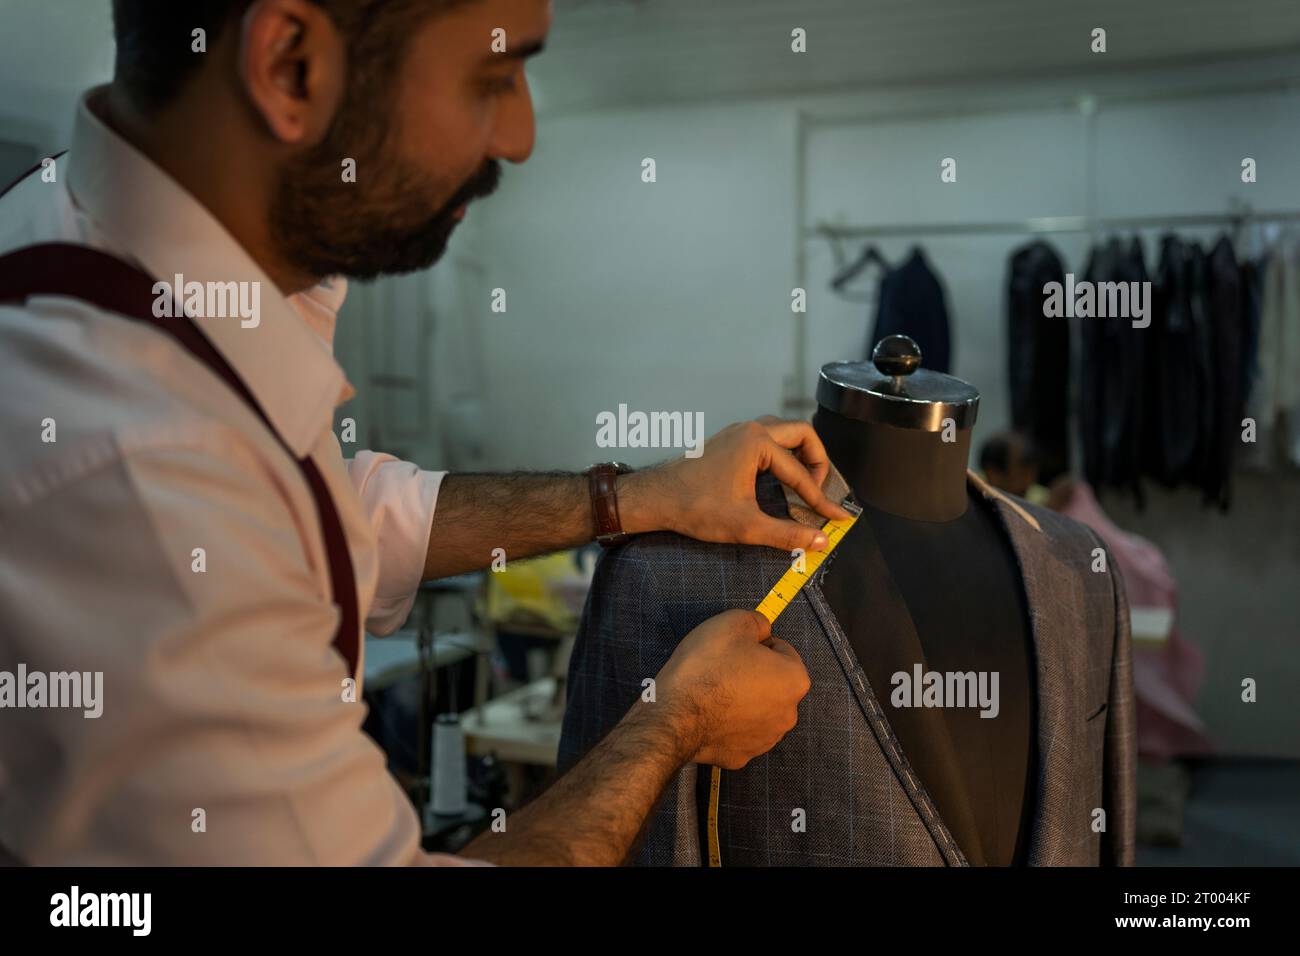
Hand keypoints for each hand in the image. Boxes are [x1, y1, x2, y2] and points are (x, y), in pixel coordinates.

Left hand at [621, 418, 851, 552]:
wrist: (655, 498)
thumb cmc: (695, 507)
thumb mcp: (746, 526)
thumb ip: (786, 535)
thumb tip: (820, 541)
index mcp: (758, 444)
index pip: (802, 473)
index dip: (822, 500)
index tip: (838, 517)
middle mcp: (751, 430)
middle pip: (802, 434)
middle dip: (819, 462)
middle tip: (821, 491)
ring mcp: (739, 432)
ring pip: (785, 432)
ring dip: (801, 454)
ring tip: (807, 484)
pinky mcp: (730, 441)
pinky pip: (768, 438)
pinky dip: (783, 455)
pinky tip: (782, 480)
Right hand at [654, 609, 810, 769]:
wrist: (673, 715)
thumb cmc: (706, 668)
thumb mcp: (734, 621)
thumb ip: (758, 621)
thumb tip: (762, 629)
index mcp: (794, 680)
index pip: (782, 650)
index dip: (756, 644)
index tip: (735, 648)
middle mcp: (788, 714)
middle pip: (772, 682)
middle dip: (753, 673)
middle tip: (723, 667)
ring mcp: (765, 739)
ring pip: (757, 708)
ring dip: (743, 698)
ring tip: (714, 691)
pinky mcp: (742, 756)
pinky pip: (739, 731)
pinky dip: (727, 722)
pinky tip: (709, 713)